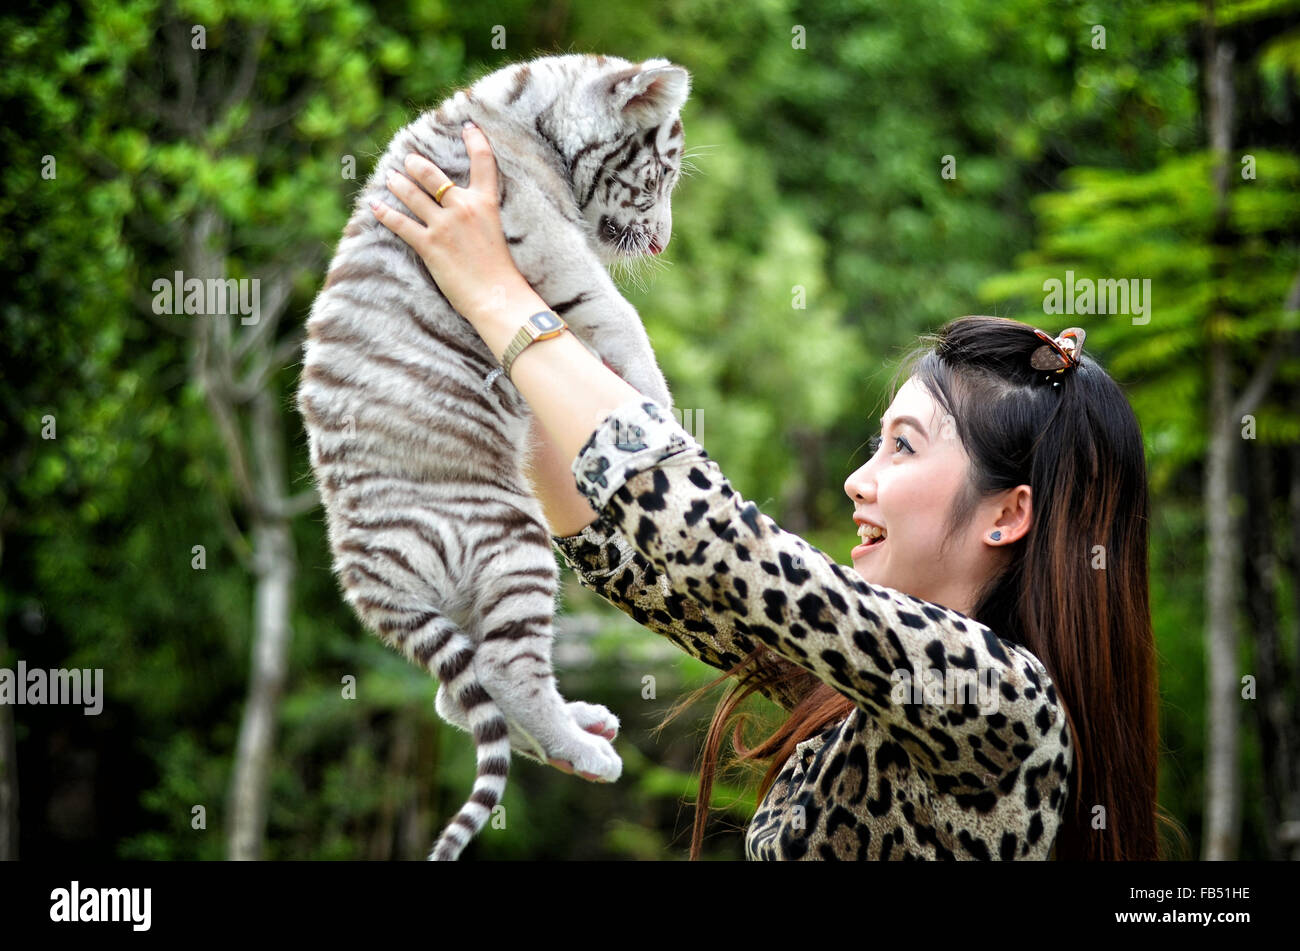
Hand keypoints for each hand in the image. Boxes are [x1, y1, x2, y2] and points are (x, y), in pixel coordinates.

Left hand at [370, 122, 530, 326]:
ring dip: (398, 184)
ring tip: (390, 177)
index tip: (468, 126)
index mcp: (486, 204)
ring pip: (413, 195)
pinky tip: (375, 205)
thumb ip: (480, 217)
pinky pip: (401, 224)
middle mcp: (463, 208)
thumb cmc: (501, 272)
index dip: (476, 140)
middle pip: (435, 176)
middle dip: (418, 165)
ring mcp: (444, 225)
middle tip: (409, 160)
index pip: (483, 162)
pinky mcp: (429, 244)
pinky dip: (385, 213)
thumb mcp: (496, 233)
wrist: (497, 295)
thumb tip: (466, 214)